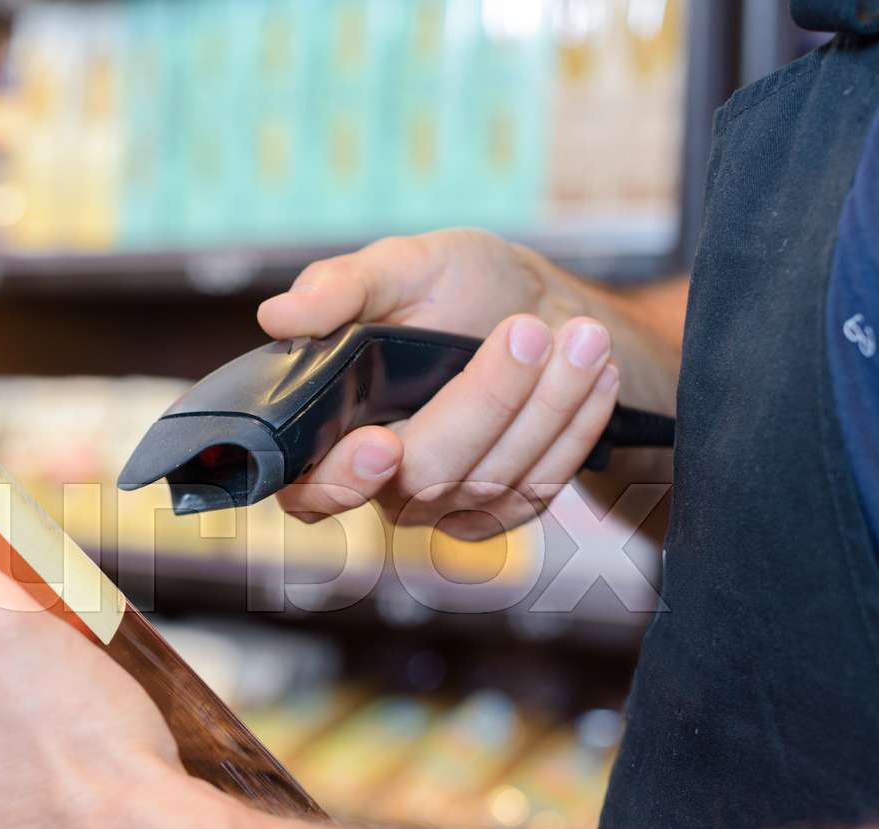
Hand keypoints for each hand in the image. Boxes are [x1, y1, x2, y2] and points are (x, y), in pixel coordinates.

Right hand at [256, 229, 619, 538]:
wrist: (541, 312)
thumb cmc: (458, 288)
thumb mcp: (403, 265)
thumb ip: (342, 288)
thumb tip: (280, 315)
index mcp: (328, 430)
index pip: (309, 488)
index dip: (341, 480)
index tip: (381, 444)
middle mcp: (379, 482)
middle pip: (422, 478)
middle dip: (483, 405)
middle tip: (527, 333)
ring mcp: (443, 505)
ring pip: (491, 482)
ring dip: (547, 406)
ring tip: (583, 337)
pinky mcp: (501, 512)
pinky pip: (539, 487)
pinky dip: (575, 428)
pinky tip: (598, 376)